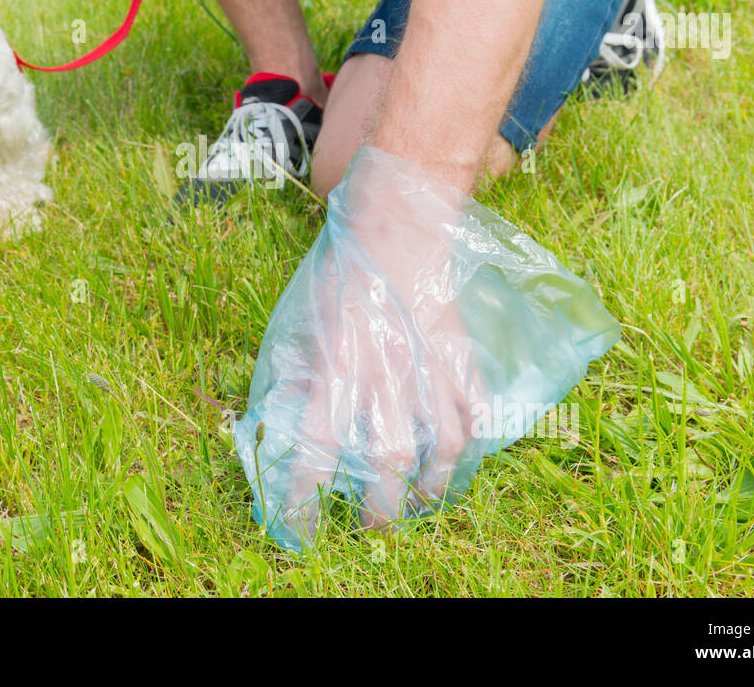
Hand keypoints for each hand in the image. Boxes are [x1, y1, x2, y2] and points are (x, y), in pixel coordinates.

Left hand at [235, 146, 619, 550]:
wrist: (393, 226)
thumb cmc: (337, 275)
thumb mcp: (299, 324)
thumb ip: (293, 378)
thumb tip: (276, 430)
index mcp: (335, 364)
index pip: (317, 448)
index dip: (305, 498)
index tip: (300, 528)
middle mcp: (385, 371)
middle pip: (390, 459)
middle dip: (382, 508)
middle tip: (372, 526)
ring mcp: (430, 364)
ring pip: (444, 446)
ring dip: (433, 487)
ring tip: (420, 503)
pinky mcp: (460, 354)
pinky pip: (477, 411)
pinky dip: (472, 446)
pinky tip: (457, 461)